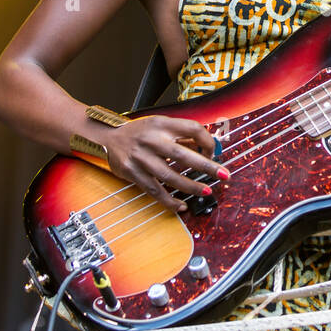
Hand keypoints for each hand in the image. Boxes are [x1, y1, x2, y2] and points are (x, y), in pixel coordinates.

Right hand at [106, 116, 225, 212]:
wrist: (107, 137)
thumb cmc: (139, 132)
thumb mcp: (160, 126)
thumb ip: (181, 137)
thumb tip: (208, 149)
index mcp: (162, 124)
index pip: (192, 129)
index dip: (207, 141)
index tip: (213, 153)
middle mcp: (152, 140)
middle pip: (183, 155)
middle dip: (206, 166)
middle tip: (223, 175)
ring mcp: (141, 157)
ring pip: (169, 176)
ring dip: (190, 186)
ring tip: (205, 191)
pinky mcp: (132, 173)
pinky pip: (154, 190)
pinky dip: (169, 200)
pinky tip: (181, 206)